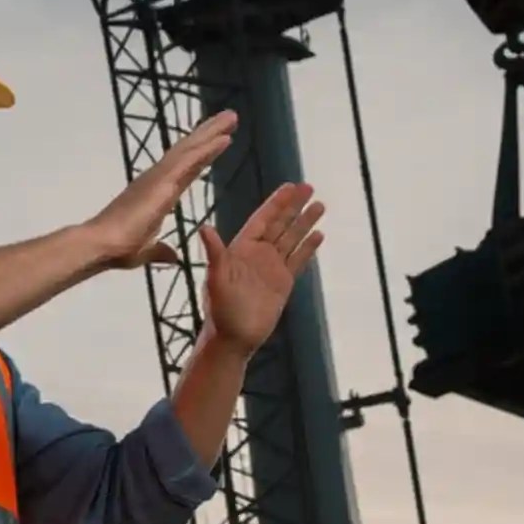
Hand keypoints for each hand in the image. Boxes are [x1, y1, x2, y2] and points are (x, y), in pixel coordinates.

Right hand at [84, 110, 237, 268]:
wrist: (102, 245)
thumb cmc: (119, 248)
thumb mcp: (146, 250)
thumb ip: (161, 250)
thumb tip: (173, 256)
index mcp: (158, 193)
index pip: (187, 169)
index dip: (204, 154)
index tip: (220, 140)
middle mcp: (158, 178)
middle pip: (190, 151)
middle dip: (209, 133)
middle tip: (230, 117)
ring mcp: (160, 176)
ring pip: (190, 149)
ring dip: (212, 132)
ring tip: (232, 117)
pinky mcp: (162, 181)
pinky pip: (190, 160)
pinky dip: (207, 148)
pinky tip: (225, 138)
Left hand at [196, 182, 325, 354]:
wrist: (234, 337)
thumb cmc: (220, 309)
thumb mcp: (216, 278)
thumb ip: (214, 252)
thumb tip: (204, 227)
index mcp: (241, 248)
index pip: (263, 219)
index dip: (276, 203)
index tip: (290, 186)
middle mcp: (258, 254)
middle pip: (280, 224)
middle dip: (294, 206)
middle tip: (309, 187)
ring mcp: (272, 267)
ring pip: (291, 238)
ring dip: (305, 222)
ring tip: (320, 205)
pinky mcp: (283, 282)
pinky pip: (298, 260)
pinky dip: (308, 247)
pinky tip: (319, 235)